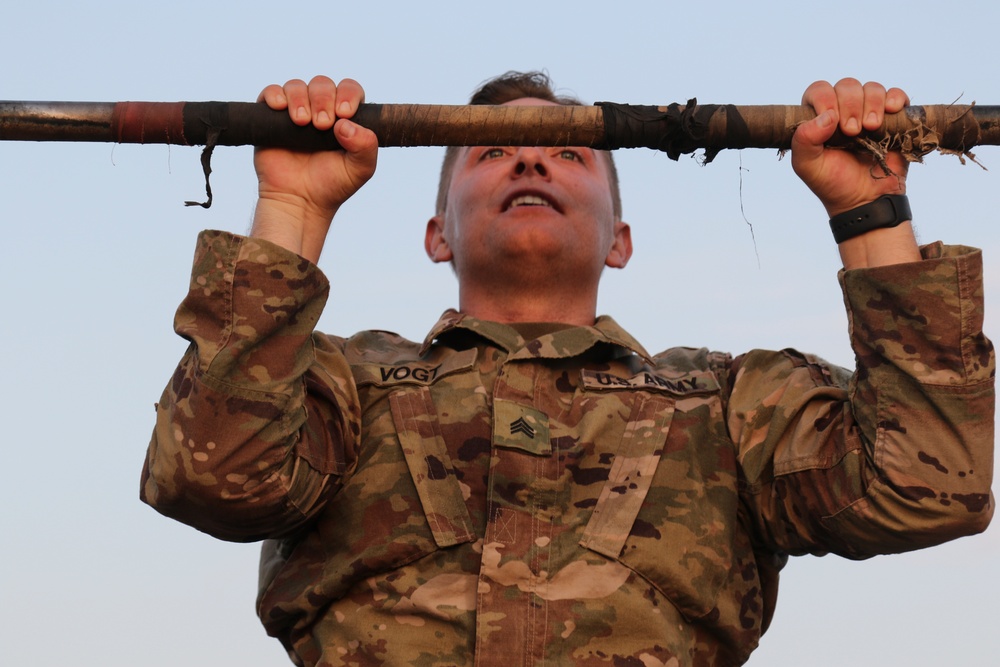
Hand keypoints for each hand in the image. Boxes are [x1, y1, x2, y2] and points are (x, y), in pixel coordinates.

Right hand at [251, 75, 377, 261]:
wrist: (300, 201)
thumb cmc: (332, 185)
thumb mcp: (360, 169)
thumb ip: (366, 146)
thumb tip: (346, 123)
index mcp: (344, 117)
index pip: (349, 89)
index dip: (347, 94)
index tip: (343, 113)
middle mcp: (320, 109)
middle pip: (322, 84)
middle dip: (323, 99)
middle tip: (322, 124)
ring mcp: (295, 111)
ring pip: (296, 86)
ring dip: (300, 98)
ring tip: (302, 122)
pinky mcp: (271, 118)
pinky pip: (270, 93)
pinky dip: (275, 95)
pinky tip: (280, 107)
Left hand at [791, 78, 908, 216]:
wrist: (864, 200)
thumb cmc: (832, 182)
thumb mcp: (806, 165)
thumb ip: (804, 139)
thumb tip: (827, 115)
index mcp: (819, 118)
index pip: (819, 90)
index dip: (825, 98)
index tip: (832, 121)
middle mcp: (844, 111)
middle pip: (847, 86)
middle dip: (850, 105)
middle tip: (852, 132)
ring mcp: (869, 113)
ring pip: (872, 88)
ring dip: (872, 104)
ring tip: (870, 128)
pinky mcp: (893, 119)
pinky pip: (897, 95)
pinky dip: (895, 98)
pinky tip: (891, 111)